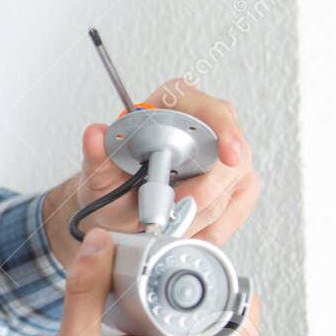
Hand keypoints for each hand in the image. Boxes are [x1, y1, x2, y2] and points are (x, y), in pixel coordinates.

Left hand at [43, 78, 260, 271]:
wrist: (121, 211)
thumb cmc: (116, 183)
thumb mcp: (99, 174)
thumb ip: (96, 156)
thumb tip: (95, 134)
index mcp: (175, 105)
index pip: (210, 109)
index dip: (224, 130)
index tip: (229, 155)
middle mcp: (207, 127)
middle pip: (228, 157)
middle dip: (200, 193)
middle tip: (171, 210)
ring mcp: (228, 159)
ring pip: (229, 190)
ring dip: (195, 215)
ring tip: (165, 220)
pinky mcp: (239, 187)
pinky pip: (234, 213)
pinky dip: (208, 229)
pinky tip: (184, 228)